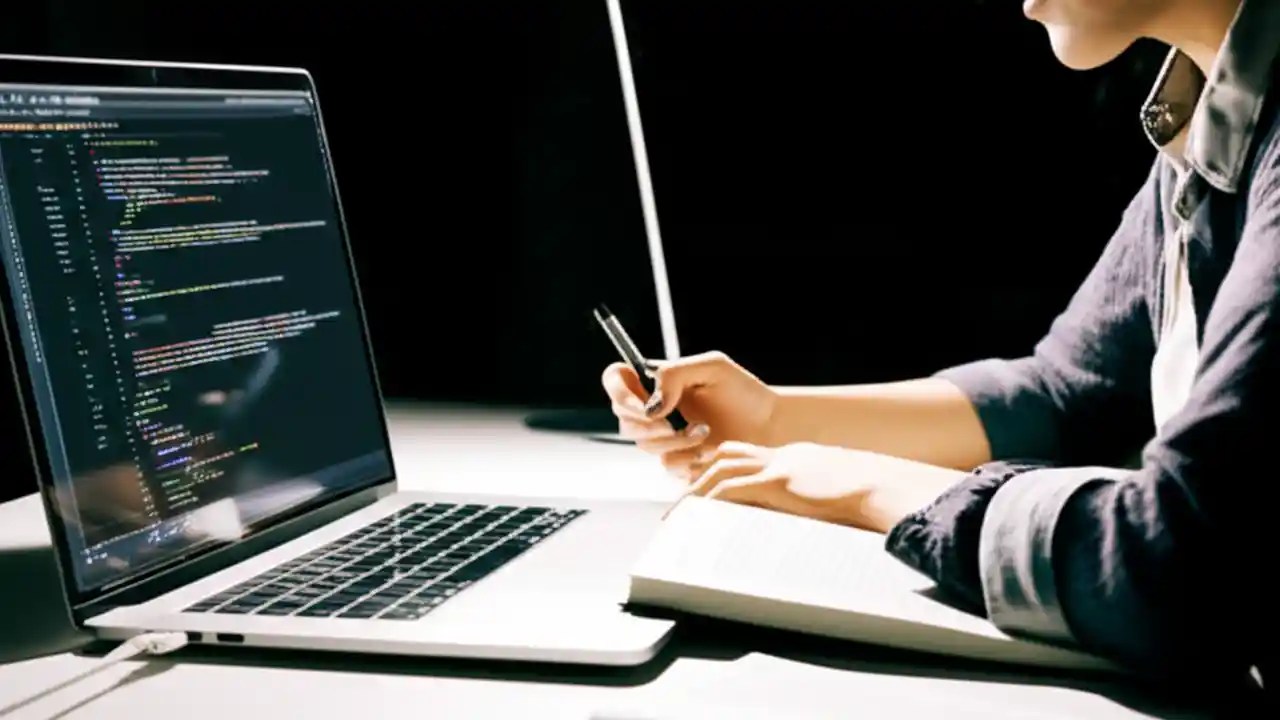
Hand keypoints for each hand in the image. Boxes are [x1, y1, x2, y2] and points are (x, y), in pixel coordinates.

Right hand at [602, 351, 777, 479]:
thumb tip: (650, 405)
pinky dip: (687, 457)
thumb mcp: (711, 367)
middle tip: (674, 422)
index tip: (640, 400)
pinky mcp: (678, 461)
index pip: (615, 379)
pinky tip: (708, 449)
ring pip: (644, 443)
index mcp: (656, 382)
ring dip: (674, 440)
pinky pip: (666, 464)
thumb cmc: (743, 393)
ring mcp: (664, 438)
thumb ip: (674, 374)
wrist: (769, 427)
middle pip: (624, 418)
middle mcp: (655, 409)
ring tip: (704, 432)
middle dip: (647, 423)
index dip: (618, 389)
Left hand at [685, 441, 965, 532]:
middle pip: (726, 456)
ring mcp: (779, 467)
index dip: (724, 470)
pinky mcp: (778, 483)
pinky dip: (709, 502)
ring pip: (720, 470)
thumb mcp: (840, 496)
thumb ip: (823, 503)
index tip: (707, 487)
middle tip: (682, 501)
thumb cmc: (873, 495)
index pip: (750, 457)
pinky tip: (697, 516)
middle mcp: (784, 456)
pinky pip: (731, 490)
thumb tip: (824, 522)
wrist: (885, 486)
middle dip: (699, 475)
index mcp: (798, 458)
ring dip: (694, 491)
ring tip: (678, 514)